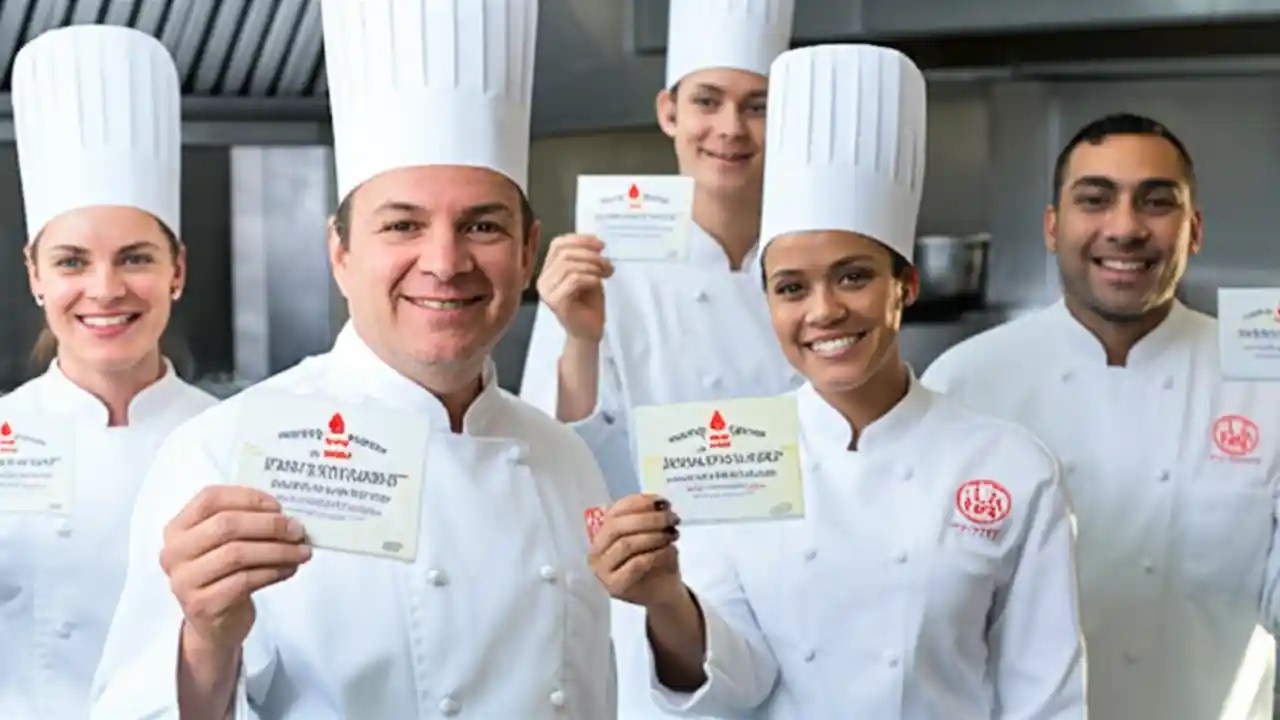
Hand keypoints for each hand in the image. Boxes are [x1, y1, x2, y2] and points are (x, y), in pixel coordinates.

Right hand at [160, 486, 311, 652]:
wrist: (214, 624)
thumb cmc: (225, 574)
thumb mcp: (226, 544)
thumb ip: (247, 522)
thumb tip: (287, 516)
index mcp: (178, 528)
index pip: (210, 499)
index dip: (247, 498)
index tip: (278, 506)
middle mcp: (174, 552)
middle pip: (225, 525)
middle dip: (269, 525)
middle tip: (297, 530)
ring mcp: (185, 580)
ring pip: (237, 554)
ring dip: (278, 550)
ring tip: (302, 551)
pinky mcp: (202, 604)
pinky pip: (244, 581)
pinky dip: (273, 572)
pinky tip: (290, 569)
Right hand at [536, 234, 613, 342]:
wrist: (589, 332)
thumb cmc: (589, 305)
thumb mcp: (588, 274)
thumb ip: (585, 258)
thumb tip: (594, 243)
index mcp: (549, 270)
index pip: (558, 244)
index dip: (580, 239)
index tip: (600, 244)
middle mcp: (543, 280)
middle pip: (564, 253)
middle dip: (590, 255)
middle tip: (607, 263)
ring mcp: (547, 292)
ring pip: (568, 266)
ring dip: (592, 266)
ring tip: (606, 273)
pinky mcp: (556, 302)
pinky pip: (573, 280)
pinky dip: (590, 278)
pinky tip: (598, 283)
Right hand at [590, 494, 684, 607]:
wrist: (662, 591)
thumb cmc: (655, 559)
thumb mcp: (652, 533)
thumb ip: (648, 516)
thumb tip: (657, 502)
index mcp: (602, 533)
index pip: (615, 511)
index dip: (638, 502)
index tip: (662, 502)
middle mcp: (596, 550)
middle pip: (617, 527)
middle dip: (648, 519)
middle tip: (671, 519)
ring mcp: (602, 570)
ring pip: (626, 544)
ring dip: (654, 536)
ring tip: (672, 535)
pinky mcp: (615, 586)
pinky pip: (636, 564)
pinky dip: (657, 554)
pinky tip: (670, 551)